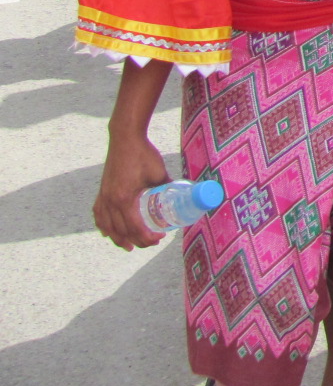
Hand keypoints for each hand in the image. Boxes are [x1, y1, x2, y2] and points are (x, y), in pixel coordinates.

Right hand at [93, 132, 169, 249]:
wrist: (125, 139)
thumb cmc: (144, 154)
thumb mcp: (160, 173)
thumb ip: (167, 187)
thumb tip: (181, 196)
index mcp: (125, 199)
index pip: (135, 227)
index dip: (146, 237)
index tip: (159, 238)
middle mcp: (111, 201)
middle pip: (122, 230)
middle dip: (136, 240)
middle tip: (151, 243)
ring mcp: (104, 196)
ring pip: (107, 226)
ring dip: (118, 238)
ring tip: (129, 246)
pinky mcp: (102, 191)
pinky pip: (99, 214)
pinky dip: (103, 225)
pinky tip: (107, 232)